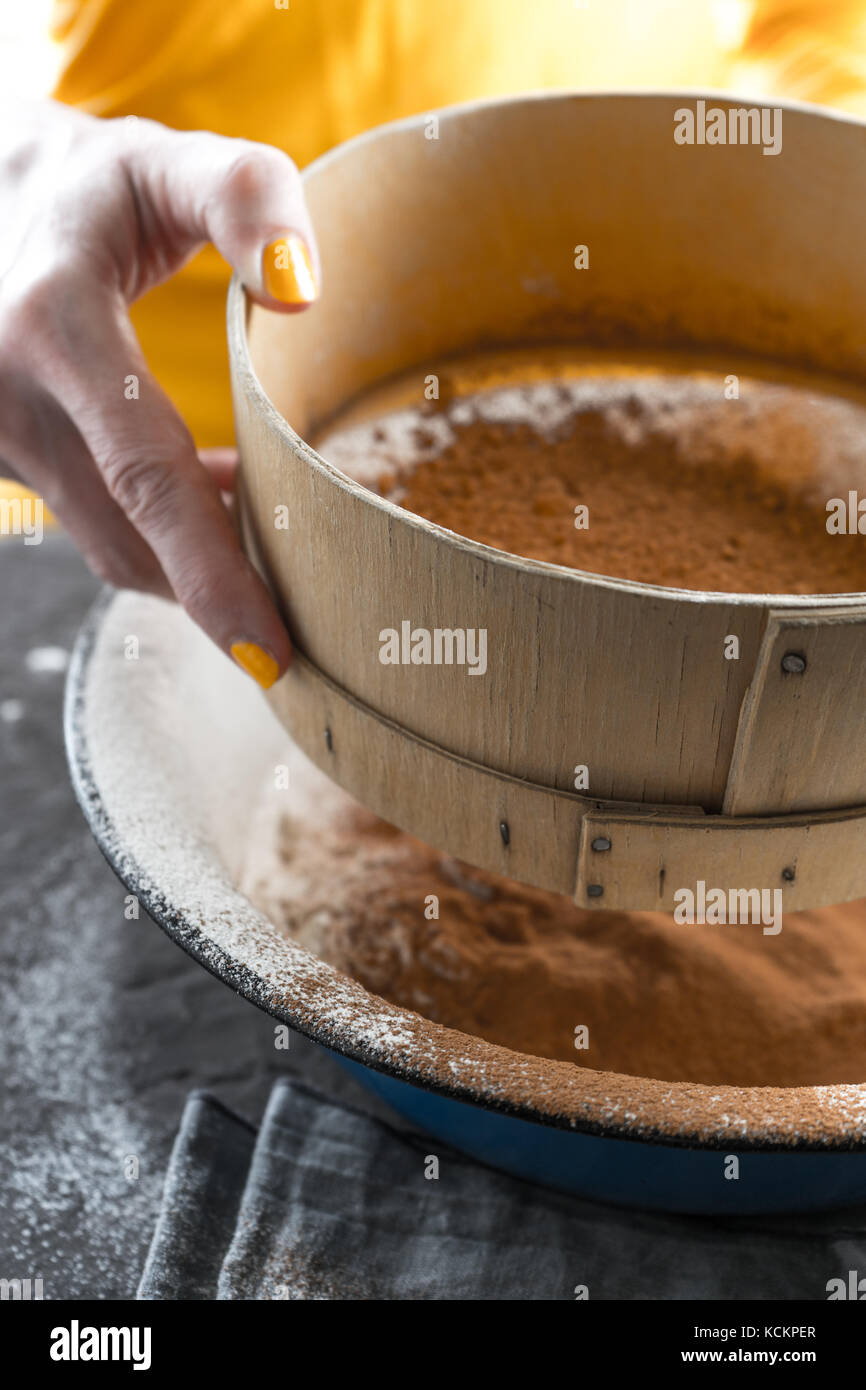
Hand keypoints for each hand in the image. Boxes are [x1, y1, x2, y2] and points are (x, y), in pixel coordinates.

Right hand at [0, 101, 320, 687]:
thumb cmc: (95, 187)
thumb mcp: (166, 163)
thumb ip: (243, 197)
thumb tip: (301, 289)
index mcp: (54, 327)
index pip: (146, 475)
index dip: (210, 570)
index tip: (267, 650)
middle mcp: (9, 400)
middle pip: (129, 539)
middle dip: (214, 594)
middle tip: (303, 632)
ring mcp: (0, 439)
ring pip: (110, 547)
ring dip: (192, 567)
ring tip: (278, 559)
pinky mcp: (12, 460)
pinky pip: (97, 526)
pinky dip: (162, 539)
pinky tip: (221, 511)